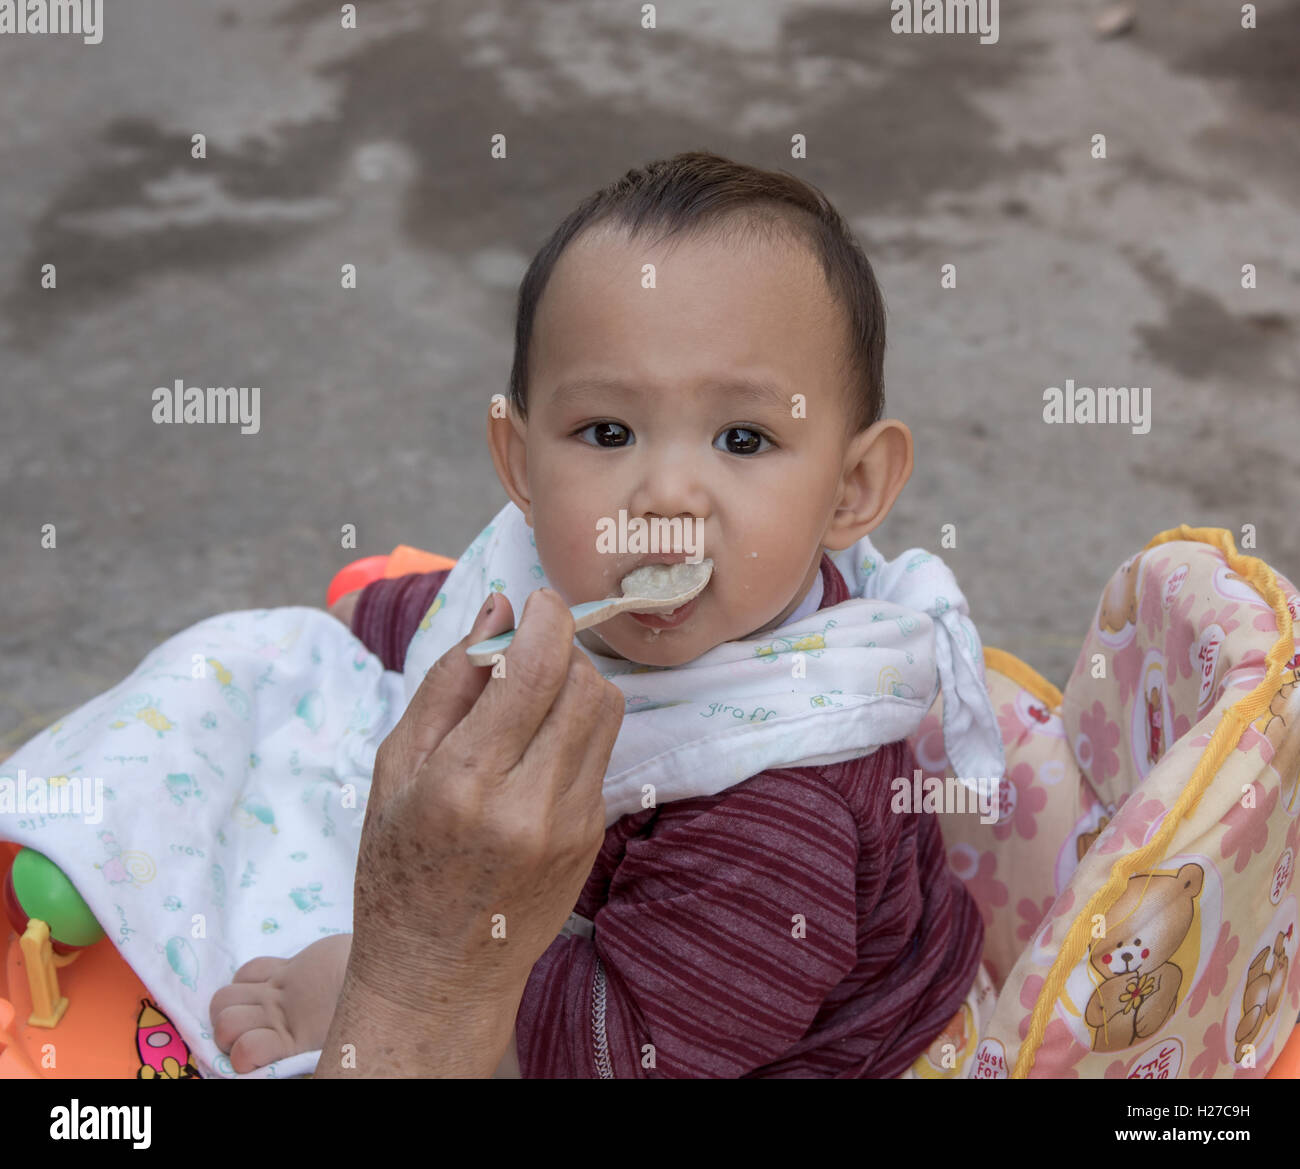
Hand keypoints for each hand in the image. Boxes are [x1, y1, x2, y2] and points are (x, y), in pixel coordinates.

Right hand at [318, 588, 623, 1074]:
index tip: (535, 599)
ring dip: (576, 683)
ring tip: (531, 697)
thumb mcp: (396, 768)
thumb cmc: (398, 868)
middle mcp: (529, 803)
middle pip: (585, 683)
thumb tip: (497, 609)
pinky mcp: (592, 837)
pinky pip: (601, 752)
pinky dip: (575, 728)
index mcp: (466, 782)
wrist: (439, 975)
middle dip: (562, 648)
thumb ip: (450, 682)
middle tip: (527, 650)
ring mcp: (571, 824)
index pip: (537, 668)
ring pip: (606, 712)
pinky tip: (535, 749)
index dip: (547, 616)